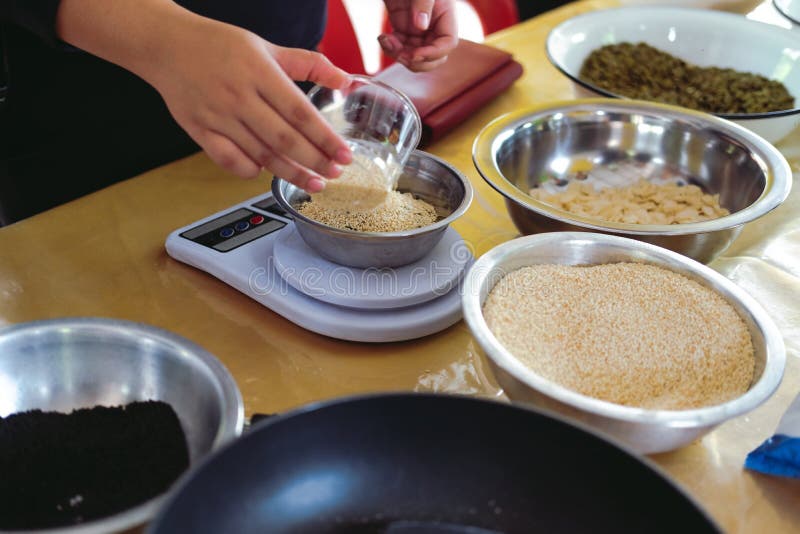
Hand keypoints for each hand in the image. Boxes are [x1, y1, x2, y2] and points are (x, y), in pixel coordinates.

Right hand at [151, 19, 352, 190]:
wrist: (166, 45)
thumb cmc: (220, 46)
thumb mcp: (267, 47)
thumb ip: (308, 64)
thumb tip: (345, 79)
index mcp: (260, 72)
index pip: (300, 113)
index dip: (325, 138)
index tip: (344, 155)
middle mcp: (239, 96)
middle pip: (284, 139)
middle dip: (314, 161)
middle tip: (335, 174)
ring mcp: (218, 116)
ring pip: (260, 154)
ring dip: (290, 173)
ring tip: (314, 182)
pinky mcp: (199, 130)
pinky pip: (228, 160)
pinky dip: (250, 170)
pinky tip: (267, 172)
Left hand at [379, 0, 457, 71]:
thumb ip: (423, 4)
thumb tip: (421, 27)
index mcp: (445, 16)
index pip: (447, 44)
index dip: (433, 53)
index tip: (415, 53)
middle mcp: (434, 27)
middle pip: (434, 58)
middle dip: (417, 61)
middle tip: (401, 54)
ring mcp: (418, 31)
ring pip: (415, 57)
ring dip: (400, 56)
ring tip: (387, 41)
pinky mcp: (403, 31)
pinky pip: (400, 49)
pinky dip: (391, 49)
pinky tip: (383, 39)